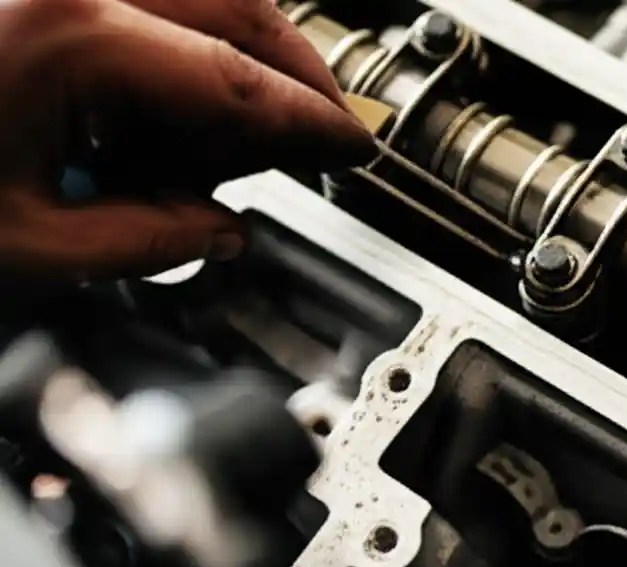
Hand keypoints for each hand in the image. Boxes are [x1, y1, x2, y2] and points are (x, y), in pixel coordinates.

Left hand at [0, 0, 374, 279]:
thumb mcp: (25, 242)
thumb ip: (143, 241)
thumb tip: (215, 232)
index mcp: (71, 35)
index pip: (240, 80)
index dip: (312, 121)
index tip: (353, 146)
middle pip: (236, 7)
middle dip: (299, 71)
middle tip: (328, 130)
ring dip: (244, 47)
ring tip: (254, 122)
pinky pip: (145, 1)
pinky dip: (185, 39)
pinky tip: (177, 96)